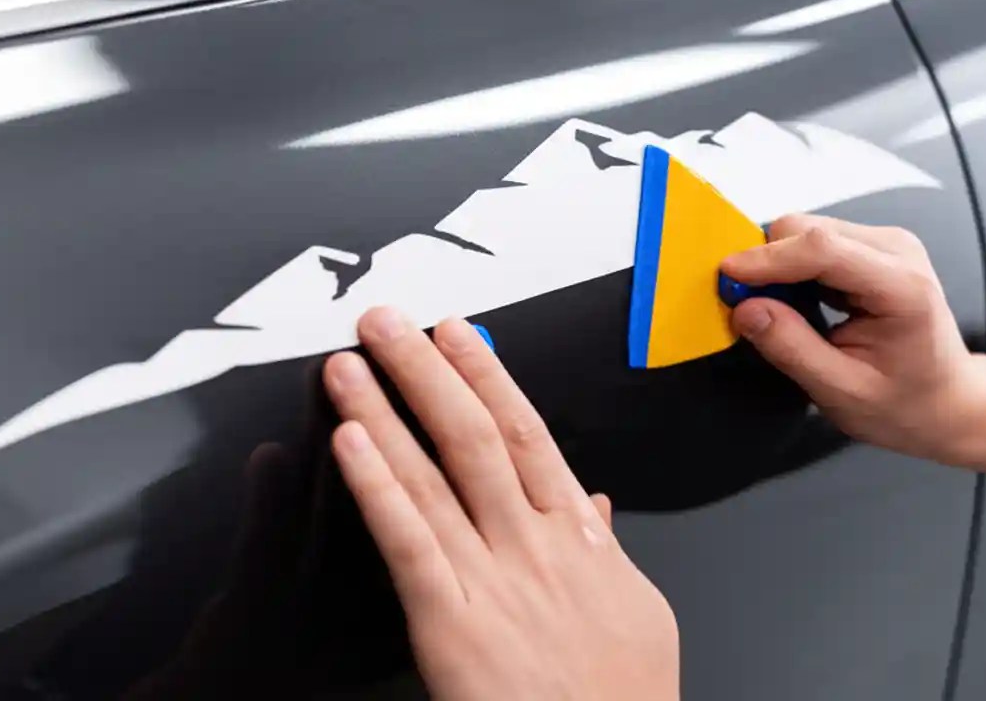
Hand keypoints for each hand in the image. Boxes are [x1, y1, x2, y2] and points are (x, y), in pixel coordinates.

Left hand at [322, 308, 679, 700]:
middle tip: (387, 322)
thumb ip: (604, 548)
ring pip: (436, 473)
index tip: (456, 334)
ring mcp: (493, 578)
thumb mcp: (635, 611)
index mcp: (576, 539)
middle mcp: (534, 543)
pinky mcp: (451, 622)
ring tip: (351, 363)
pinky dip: (378, 486)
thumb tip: (591, 502)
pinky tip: (350, 442)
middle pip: (475, 434)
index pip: (526, 434)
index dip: (486, 377)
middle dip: (426, 371)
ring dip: (388, 410)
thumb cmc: (620, 697)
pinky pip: (409, 541)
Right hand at [720, 214, 978, 461]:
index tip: (726, 277)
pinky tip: (796, 304)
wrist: (946, 401)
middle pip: (808, 229)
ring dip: (778, 267)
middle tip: (747, 306)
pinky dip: (791, 269)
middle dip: (766, 262)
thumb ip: (791, 348)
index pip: (821, 249)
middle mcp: (896, 251)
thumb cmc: (905, 404)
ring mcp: (885, 245)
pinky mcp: (870, 248)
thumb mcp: (841, 391)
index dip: (766, 259)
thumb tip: (744, 310)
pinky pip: (813, 242)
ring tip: (780, 313)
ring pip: (805, 231)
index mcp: (901, 287)